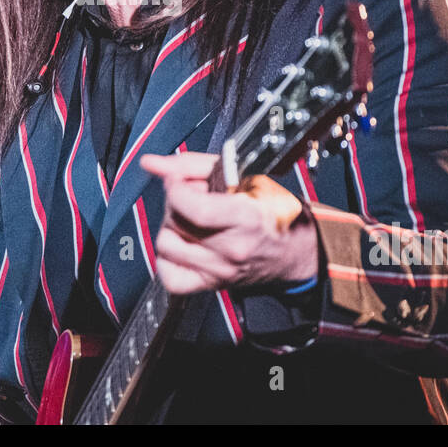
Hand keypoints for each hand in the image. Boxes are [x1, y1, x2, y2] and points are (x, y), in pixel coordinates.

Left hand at [139, 151, 319, 294]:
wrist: (293, 249)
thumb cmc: (273, 210)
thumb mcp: (242, 175)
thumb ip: (193, 165)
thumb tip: (154, 163)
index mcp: (244, 216)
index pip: (190, 207)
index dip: (175, 187)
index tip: (179, 180)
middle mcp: (231, 247)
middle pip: (175, 222)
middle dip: (176, 202)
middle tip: (193, 196)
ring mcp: (220, 269)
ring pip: (167, 246)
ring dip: (171, 228)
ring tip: (189, 219)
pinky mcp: (212, 283)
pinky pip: (170, 275)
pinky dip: (168, 258)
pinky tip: (183, 243)